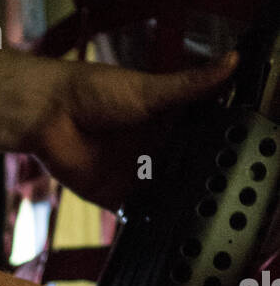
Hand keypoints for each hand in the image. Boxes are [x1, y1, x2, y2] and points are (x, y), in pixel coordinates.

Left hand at [24, 52, 237, 210]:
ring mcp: (134, 174)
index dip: (216, 147)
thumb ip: (191, 86)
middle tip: (221, 190)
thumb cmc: (91, 91)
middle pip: (184, 171)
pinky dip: (149, 221)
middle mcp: (151, 150)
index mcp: (163, 122)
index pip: (199, 138)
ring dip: (178, 204)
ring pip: (164, 196)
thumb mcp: (151, 89)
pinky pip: (136, 214)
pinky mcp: (114, 196)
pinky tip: (166, 225)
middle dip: (197, 181)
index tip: (238, 155)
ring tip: (200, 211)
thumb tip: (232, 61)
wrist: (48, 114)